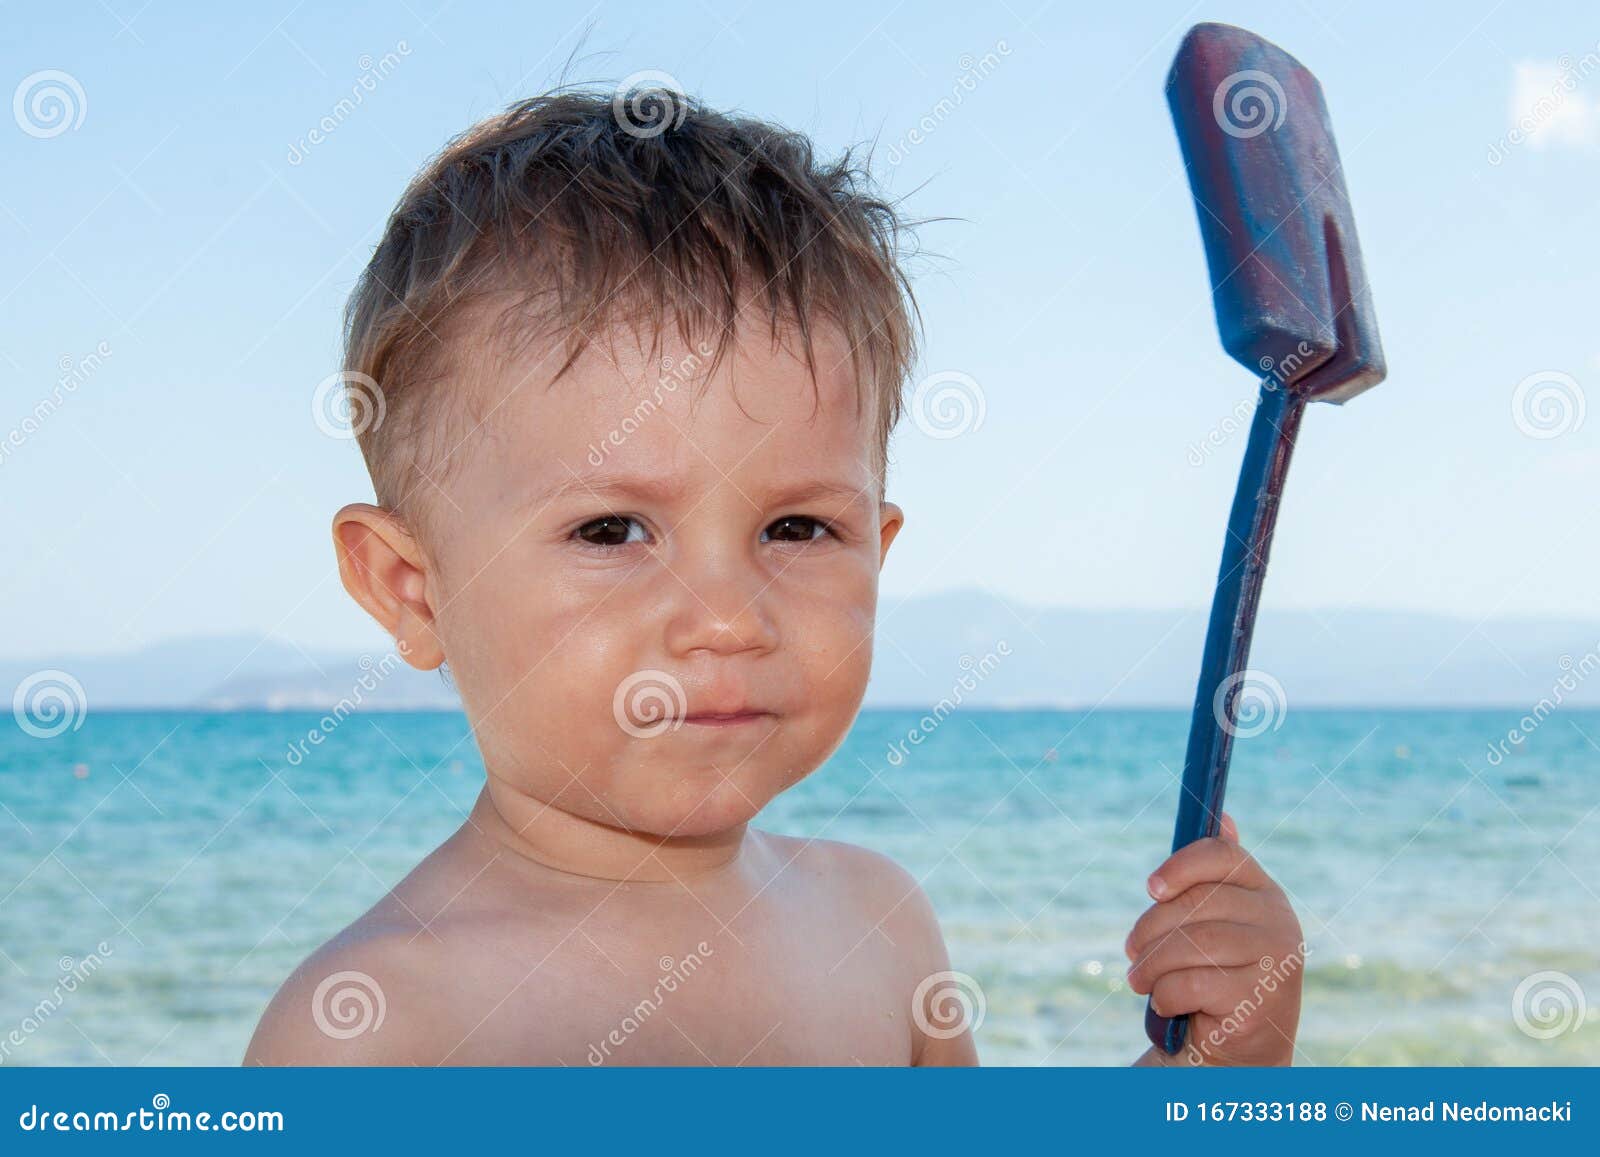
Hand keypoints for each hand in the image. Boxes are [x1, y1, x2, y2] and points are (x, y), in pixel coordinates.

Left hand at [1125, 813, 1304, 1065]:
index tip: (1150, 888)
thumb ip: (1214, 877)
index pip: (1223, 857)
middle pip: (1196, 905)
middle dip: (1151, 929)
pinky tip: (1165, 1004)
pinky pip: (1191, 983)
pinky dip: (1165, 995)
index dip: (1180, 866)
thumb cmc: (1216, 974)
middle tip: (1133, 951)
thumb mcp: (1216, 922)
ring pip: (1190, 944)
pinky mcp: (1260, 1000)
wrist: (1237, 1048)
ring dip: (1151, 965)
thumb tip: (1223, 816)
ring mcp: (1275, 961)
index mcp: (1265, 892)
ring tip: (1139, 979)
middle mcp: (1279, 921)